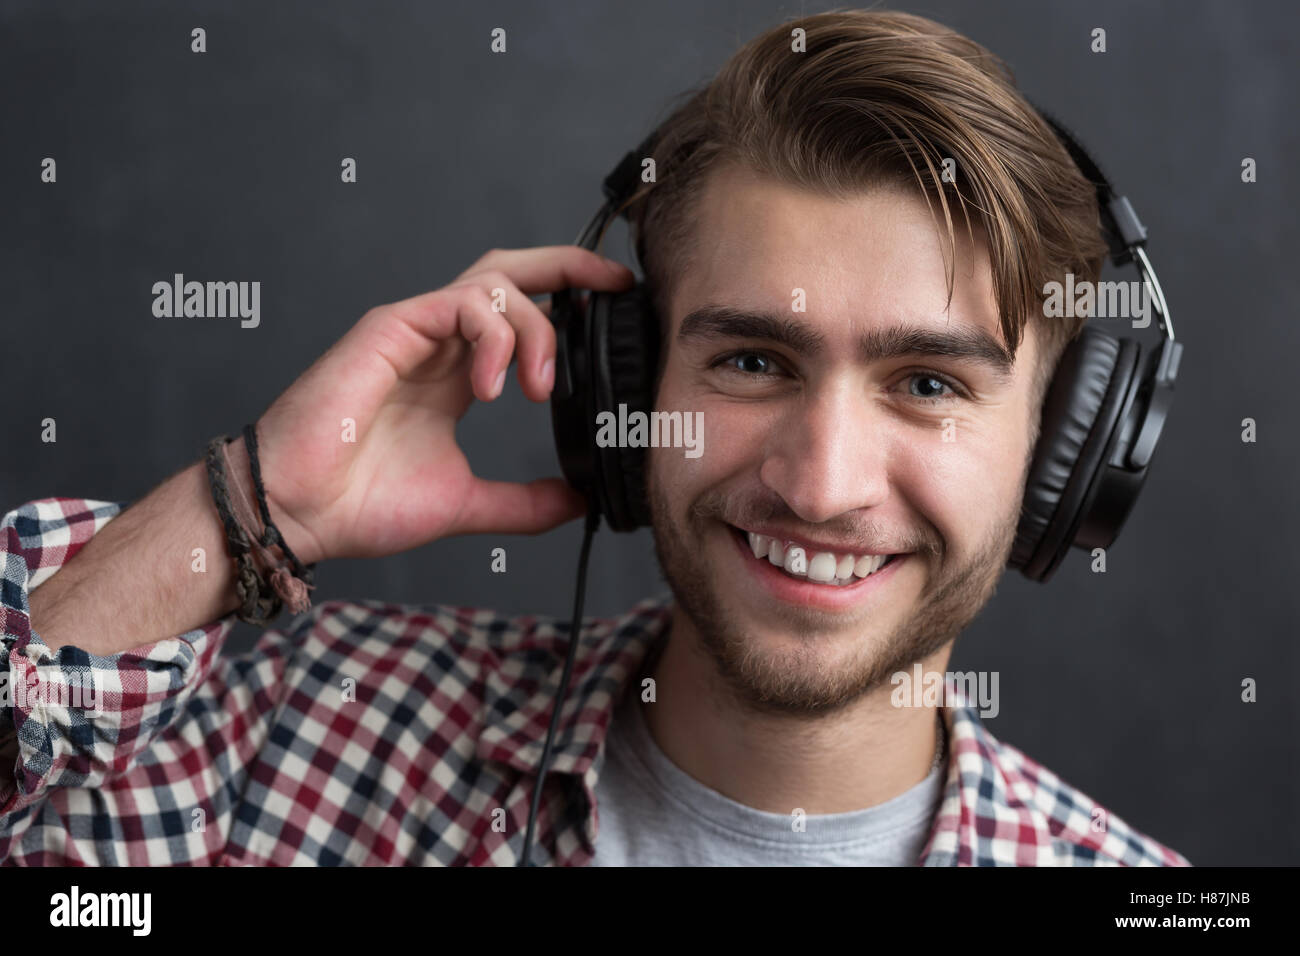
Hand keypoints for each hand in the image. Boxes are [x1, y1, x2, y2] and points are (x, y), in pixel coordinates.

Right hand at [252, 246, 634, 563]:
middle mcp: (440, 344)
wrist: (298, 515)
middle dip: (569, 267)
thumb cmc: (361, 505)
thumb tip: (579, 502)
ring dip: (535, 328)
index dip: (571, 302)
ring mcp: (415, 332)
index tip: (617, 312)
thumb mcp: (466, 503)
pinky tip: (498, 386)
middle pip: (512, 272)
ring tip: (539, 389)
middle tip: (616, 286)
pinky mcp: (391, 329)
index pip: (522, 315)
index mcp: (459, 374)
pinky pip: (461, 302)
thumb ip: (524, 501)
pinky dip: (495, 334)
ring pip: (496, 284)